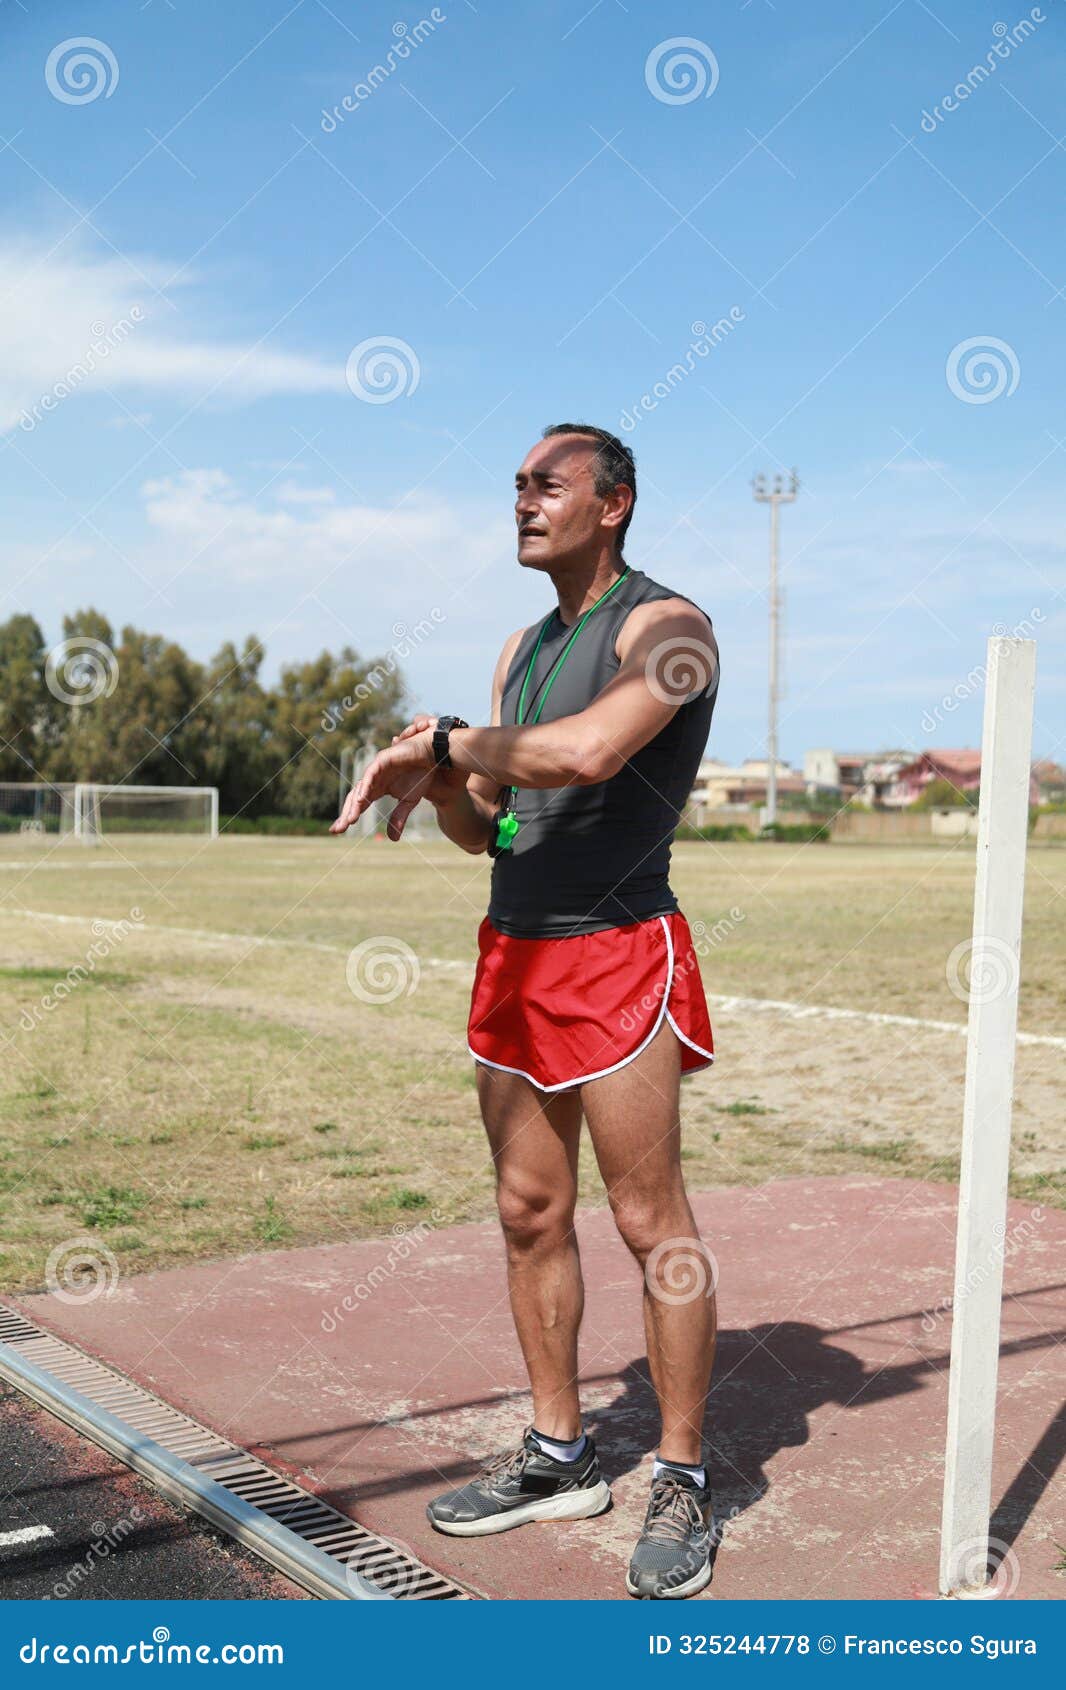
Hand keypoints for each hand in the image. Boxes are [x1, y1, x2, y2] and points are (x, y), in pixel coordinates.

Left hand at [330, 727, 463, 839]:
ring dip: (355, 805)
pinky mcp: (382, 760)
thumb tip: (393, 839)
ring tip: (350, 820)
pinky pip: (370, 774)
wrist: (431, 757)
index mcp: (377, 789)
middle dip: (346, 814)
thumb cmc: (420, 775)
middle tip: (337, 830)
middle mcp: (373, 779)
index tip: (338, 831)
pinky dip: (365, 786)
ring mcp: (376, 769)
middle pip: (355, 798)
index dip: (349, 817)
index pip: (359, 805)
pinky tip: (361, 799)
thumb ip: (399, 818)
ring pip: (360, 788)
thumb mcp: (409, 802)